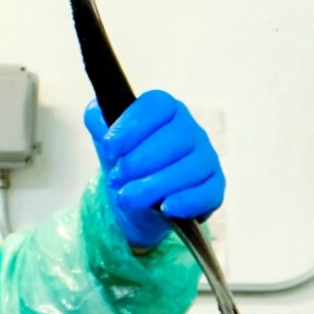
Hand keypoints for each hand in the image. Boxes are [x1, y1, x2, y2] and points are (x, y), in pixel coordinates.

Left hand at [84, 91, 224, 248]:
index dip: (132, 126)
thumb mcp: (108, 142)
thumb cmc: (129, 165)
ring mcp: (206, 158)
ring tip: (128, 198)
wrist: (141, 203)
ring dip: (155, 185)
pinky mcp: (214, 186)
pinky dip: (187, 200)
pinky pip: (209, 191)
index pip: (157, 105)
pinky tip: (166, 208)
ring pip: (191, 167)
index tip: (109, 148)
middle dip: (140, 161)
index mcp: (166, 110)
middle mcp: (191, 130)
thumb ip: (99, 122)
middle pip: (176, 137)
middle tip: (117, 179)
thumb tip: (99, 116)